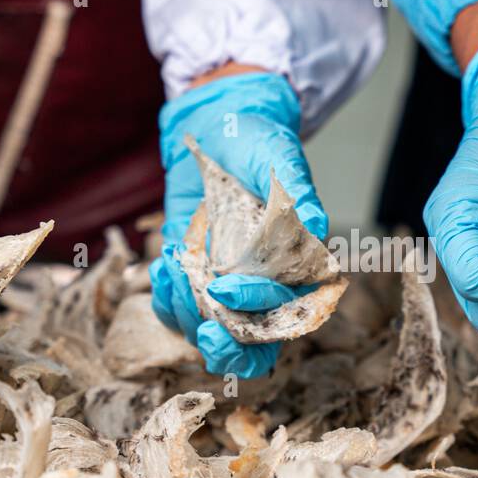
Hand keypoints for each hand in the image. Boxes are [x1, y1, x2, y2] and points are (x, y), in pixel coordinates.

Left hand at [150, 71, 325, 377]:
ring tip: (172, 269)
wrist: (218, 129)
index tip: (223, 288)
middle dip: (229, 348)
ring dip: (187, 314)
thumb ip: (296, 192)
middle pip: (255, 344)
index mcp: (298, 265)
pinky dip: (165, 301)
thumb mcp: (278, 159)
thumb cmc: (257, 143)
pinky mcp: (193, 278)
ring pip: (211, 332)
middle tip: (204, 332)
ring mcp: (226, 285)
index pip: (287, 311)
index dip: (258, 310)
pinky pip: (178, 311)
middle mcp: (264, 284)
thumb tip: (314, 223)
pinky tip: (162, 266)